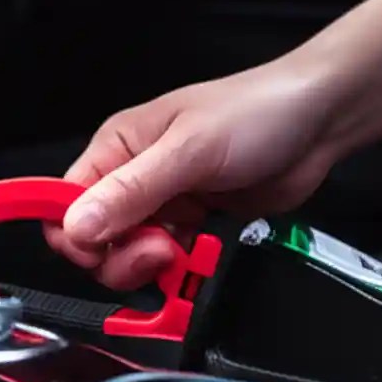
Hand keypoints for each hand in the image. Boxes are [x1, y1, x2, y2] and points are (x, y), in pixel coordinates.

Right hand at [45, 58, 342, 289]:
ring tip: (185, 250)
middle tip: (160, 250)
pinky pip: (169, 263)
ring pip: (129, 258)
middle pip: (94, 241)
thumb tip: (78, 226)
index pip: (63, 202)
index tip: (103, 248)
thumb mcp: (189, 150)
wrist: (318, 122)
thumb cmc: (255, 113)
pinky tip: (202, 254)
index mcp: (118, 148)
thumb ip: (132, 191)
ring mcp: (164, 204)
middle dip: (121, 257)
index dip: (74, 234)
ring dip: (154, 266)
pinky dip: (181, 269)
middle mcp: (133, 177)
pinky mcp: (194, 226)